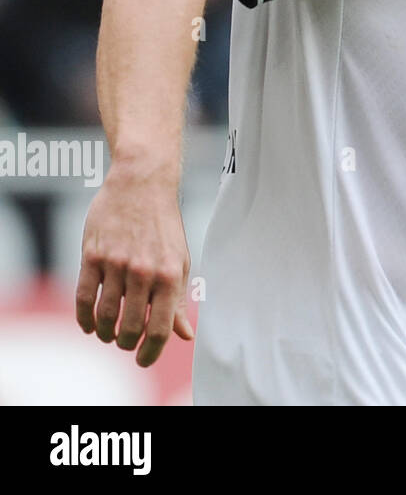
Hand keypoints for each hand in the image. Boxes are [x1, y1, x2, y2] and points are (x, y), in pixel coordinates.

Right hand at [75, 164, 194, 366]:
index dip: (151, 351)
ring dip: (105, 333)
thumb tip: (184, 335)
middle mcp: (143, 272)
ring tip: (109, 334)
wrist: (142, 184)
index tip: (144, 359)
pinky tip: (89, 325)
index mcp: (170, 275)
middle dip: (126, 343)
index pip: (160, 328)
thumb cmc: (165, 226)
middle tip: (125, 343)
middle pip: (129, 327)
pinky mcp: (93, 256)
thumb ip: (178, 300)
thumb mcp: (180, 261)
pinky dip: (84, 318)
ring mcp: (116, 264)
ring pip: (105, 316)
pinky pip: (83, 298)